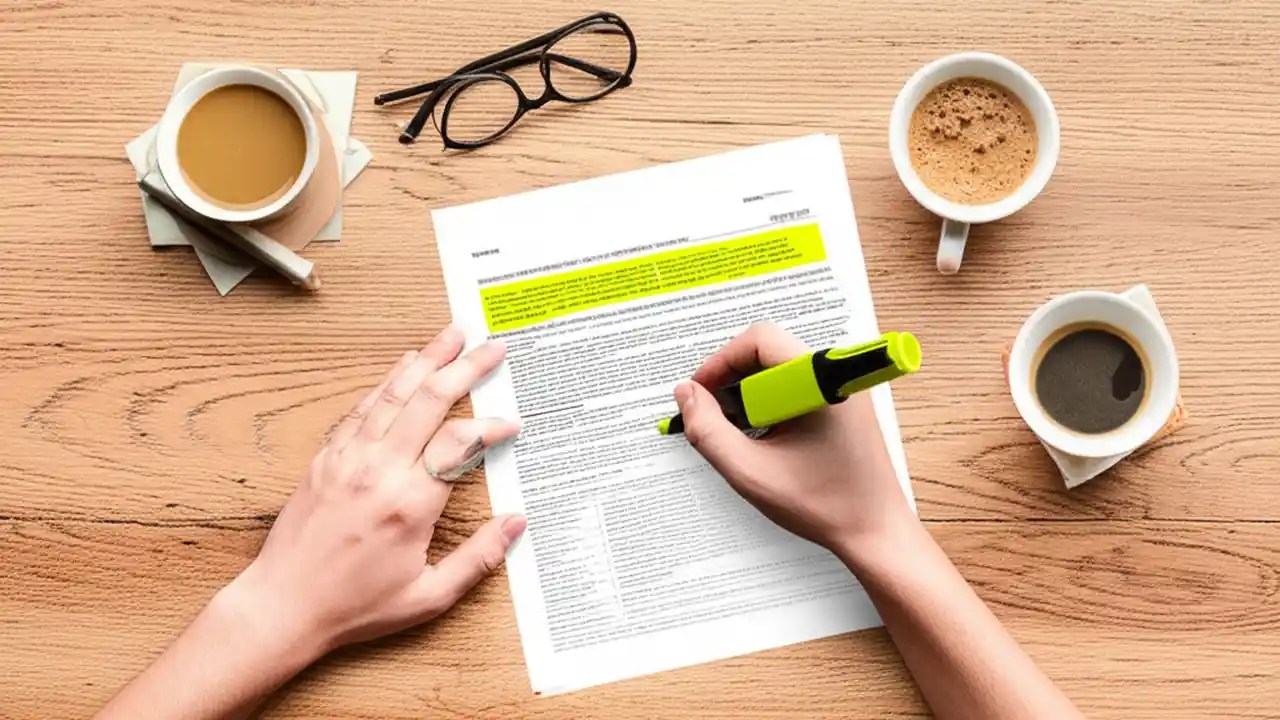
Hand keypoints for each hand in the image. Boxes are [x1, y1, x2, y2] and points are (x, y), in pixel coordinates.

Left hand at [221, 327, 524, 659]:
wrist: (283, 606)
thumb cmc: (356, 607)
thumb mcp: (429, 595)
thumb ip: (480, 557)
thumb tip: (517, 523)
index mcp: (409, 504)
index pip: (460, 443)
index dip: (492, 427)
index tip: (511, 424)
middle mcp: (378, 471)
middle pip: (428, 400)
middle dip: (465, 368)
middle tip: (491, 347)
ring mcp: (348, 459)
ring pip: (392, 394)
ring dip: (426, 360)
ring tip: (451, 335)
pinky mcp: (325, 459)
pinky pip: (361, 409)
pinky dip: (387, 383)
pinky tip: (404, 366)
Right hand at [674, 322, 915, 563]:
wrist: (874, 531)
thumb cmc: (824, 505)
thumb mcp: (751, 472)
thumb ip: (709, 431)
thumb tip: (687, 395)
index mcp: (819, 382)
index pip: (760, 340)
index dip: (720, 361)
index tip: (700, 391)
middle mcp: (835, 376)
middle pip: (768, 350)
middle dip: (731, 377)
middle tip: (711, 412)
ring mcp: (841, 390)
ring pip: (779, 368)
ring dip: (749, 392)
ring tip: (736, 429)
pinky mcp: (841, 404)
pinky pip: (795, 386)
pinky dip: (768, 403)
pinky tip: (760, 435)